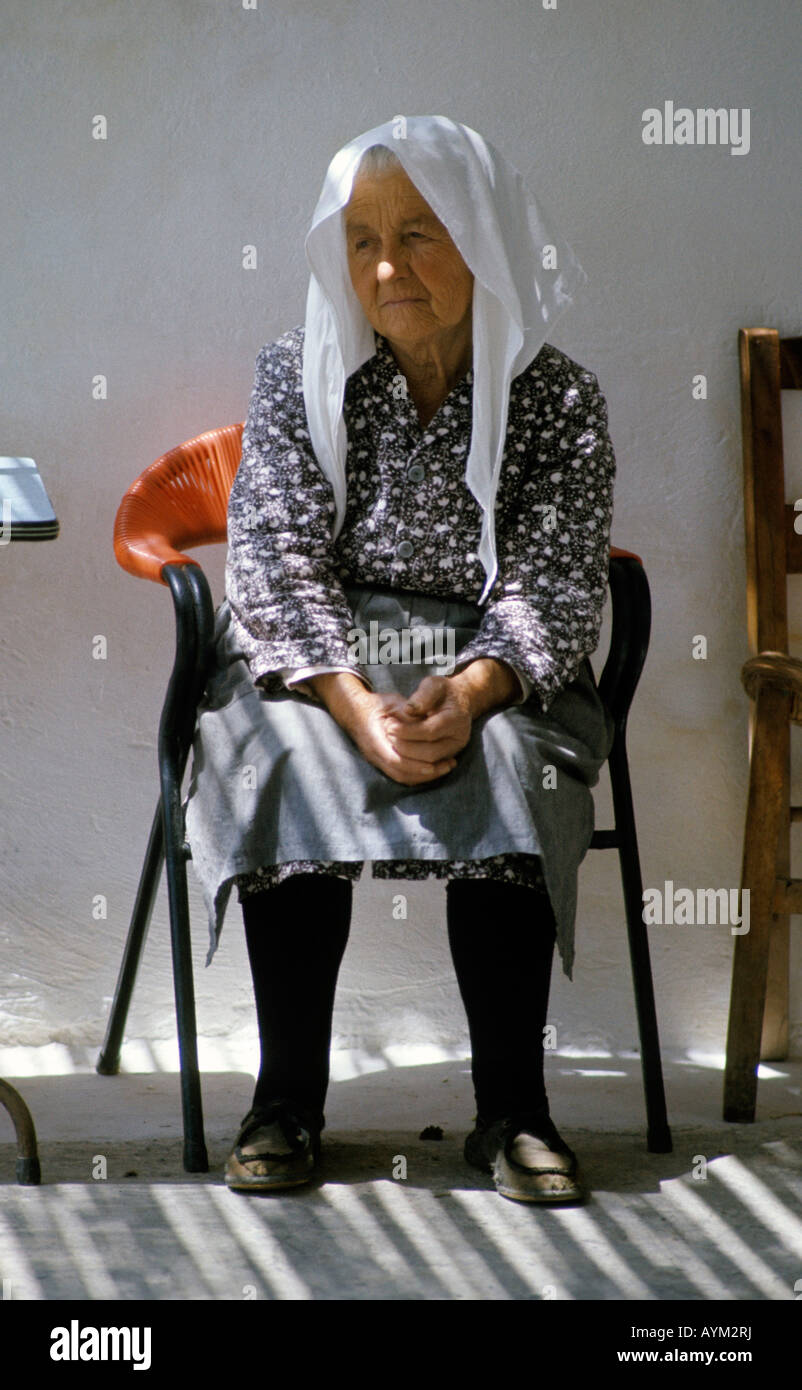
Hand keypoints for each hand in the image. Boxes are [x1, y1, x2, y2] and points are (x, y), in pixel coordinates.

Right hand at [307, 673, 459, 784]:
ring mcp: (377, 759)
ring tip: (444, 767)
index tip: (434, 763)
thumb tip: (425, 721)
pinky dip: (417, 774)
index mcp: (374, 737)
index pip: (394, 759)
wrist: (354, 710)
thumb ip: (407, 713)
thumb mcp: (392, 703)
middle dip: (424, 773)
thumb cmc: (376, 705)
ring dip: (423, 775)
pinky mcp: (382, 762)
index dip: (414, 764)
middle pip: (399, 772)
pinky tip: (433, 768)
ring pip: (401, 776)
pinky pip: (400, 774)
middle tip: (446, 766)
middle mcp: (374, 753)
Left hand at [382, 675, 473, 766]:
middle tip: (387, 734)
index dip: (407, 731)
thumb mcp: (433, 685)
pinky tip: (398, 750)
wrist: (458, 702)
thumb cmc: (442, 692)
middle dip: (405, 746)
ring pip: (429, 764)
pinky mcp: (447, 758)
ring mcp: (454, 751)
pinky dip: (412, 764)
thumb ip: (423, 695)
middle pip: (430, 753)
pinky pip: (429, 769)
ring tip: (391, 740)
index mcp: (456, 719)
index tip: (389, 726)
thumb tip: (408, 710)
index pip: (430, 731)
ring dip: (407, 756)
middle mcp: (459, 739)